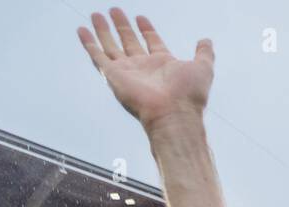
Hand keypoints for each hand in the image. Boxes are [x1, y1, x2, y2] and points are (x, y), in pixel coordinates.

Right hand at [78, 9, 214, 133]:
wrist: (174, 114)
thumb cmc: (189, 96)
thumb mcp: (203, 67)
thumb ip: (204, 53)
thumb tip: (206, 40)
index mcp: (162, 64)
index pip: (152, 42)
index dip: (146, 29)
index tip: (141, 18)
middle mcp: (143, 67)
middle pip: (129, 41)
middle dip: (122, 26)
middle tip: (115, 11)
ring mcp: (127, 72)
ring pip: (111, 46)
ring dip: (103, 30)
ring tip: (96, 15)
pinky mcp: (114, 76)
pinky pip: (98, 57)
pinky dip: (89, 43)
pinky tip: (82, 30)